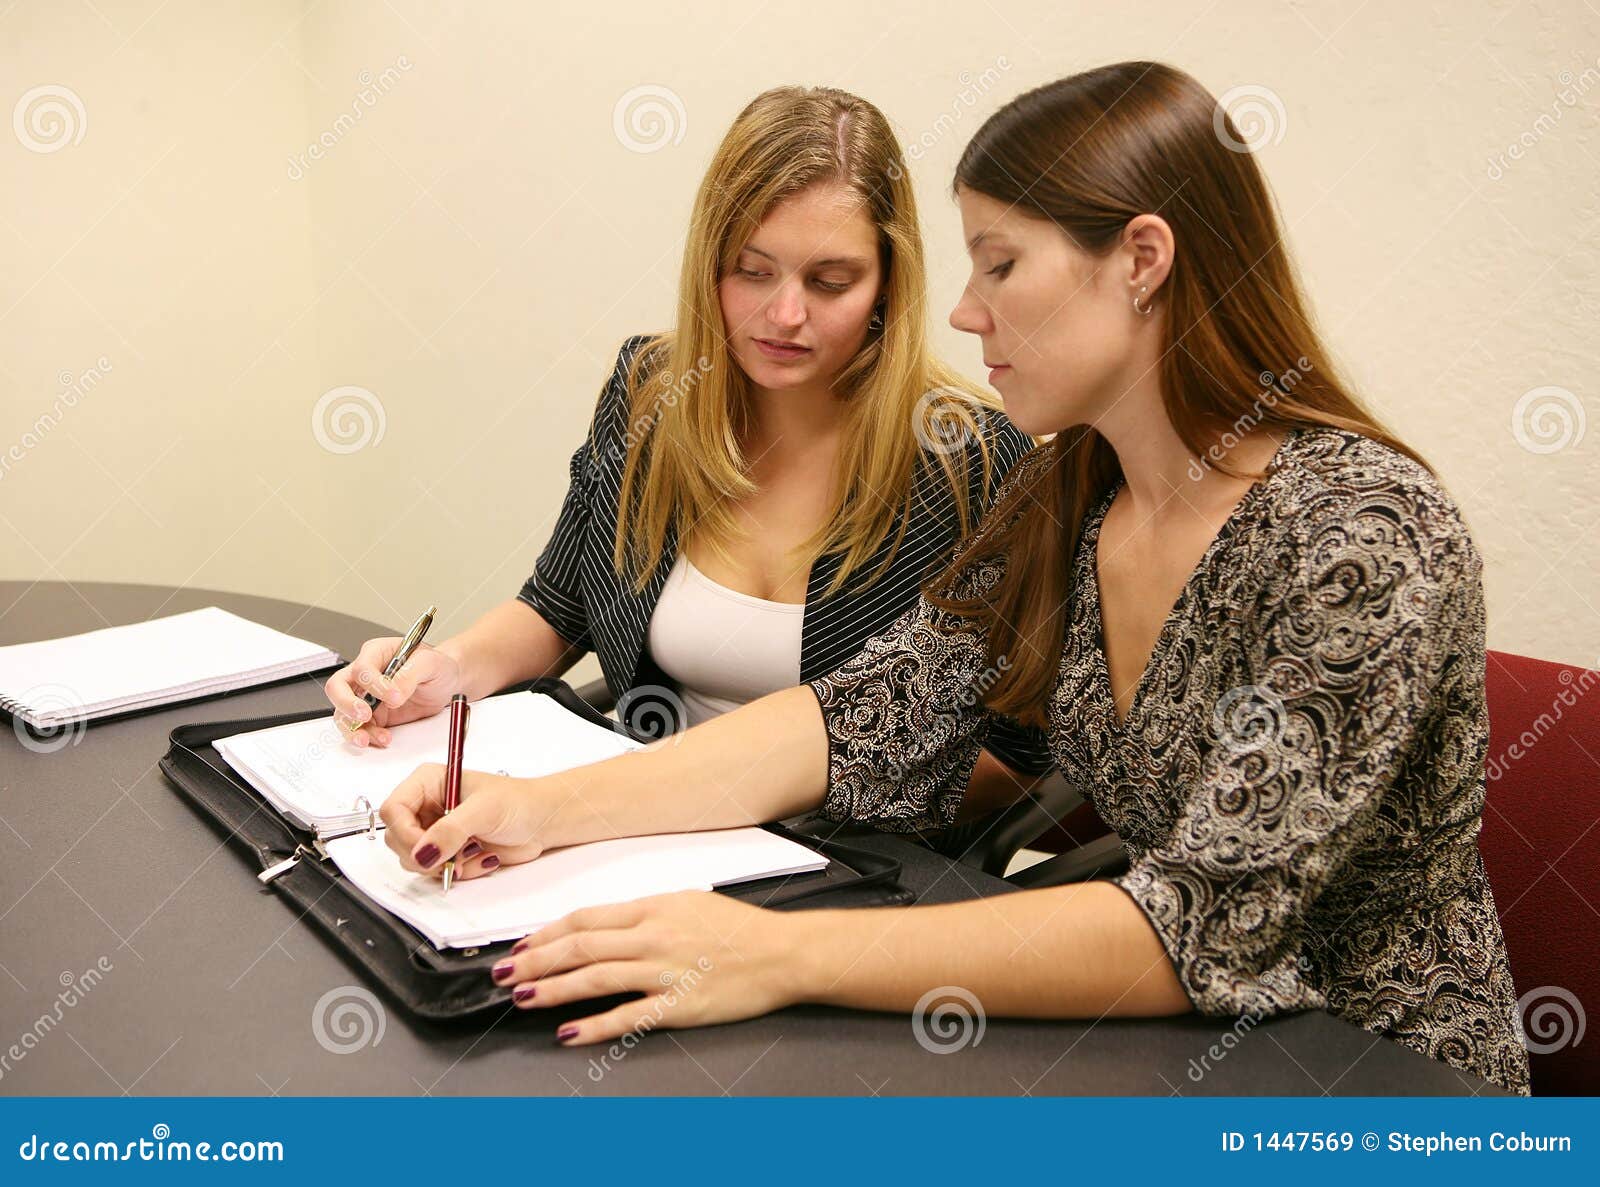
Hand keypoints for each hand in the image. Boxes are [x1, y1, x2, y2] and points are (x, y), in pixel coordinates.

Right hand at [323, 637, 463, 747]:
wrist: (446, 684)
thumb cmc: (437, 666)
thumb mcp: (430, 663)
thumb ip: (410, 674)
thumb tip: (394, 693)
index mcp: (377, 653)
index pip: (362, 667)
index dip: (374, 684)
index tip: (395, 697)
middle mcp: (365, 675)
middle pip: (338, 687)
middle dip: (346, 704)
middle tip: (364, 716)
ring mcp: (366, 696)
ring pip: (343, 712)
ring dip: (352, 727)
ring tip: (369, 738)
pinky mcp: (373, 716)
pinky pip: (360, 728)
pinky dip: (367, 736)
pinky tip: (382, 739)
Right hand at [379, 764, 552, 877]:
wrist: (542, 821)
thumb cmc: (519, 802)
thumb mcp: (483, 811)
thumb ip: (450, 831)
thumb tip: (423, 853)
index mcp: (428, 783)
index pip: (393, 810)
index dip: (405, 834)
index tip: (427, 850)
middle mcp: (427, 806)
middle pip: (397, 839)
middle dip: (426, 855)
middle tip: (451, 858)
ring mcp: (436, 831)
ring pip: (415, 860)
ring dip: (446, 865)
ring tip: (473, 853)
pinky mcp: (448, 852)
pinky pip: (437, 872)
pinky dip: (461, 872)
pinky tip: (482, 857)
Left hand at [488, 891, 806, 1043]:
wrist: (780, 953)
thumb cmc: (738, 928)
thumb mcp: (685, 901)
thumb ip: (642, 913)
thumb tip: (601, 925)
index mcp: (651, 908)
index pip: (584, 919)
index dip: (546, 933)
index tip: (521, 945)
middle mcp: (651, 937)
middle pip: (579, 947)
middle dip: (534, 960)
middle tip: (504, 972)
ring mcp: (663, 972)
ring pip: (594, 979)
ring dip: (552, 989)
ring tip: (522, 997)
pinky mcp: (677, 1004)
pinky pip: (627, 1016)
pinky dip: (593, 1025)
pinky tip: (568, 1032)